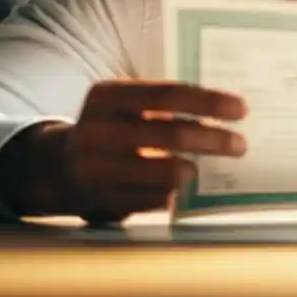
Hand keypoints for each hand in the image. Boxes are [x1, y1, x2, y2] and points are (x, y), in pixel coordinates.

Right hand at [0, 81, 246, 223]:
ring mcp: (98, 170)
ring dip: (196, 171)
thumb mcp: (122, 104)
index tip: (241, 109)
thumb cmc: (109, 128)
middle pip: (172, 135)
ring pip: (167, 173)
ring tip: (207, 169)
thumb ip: (161, 102)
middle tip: (240, 145)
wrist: (55, 166)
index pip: (168, 94)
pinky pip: (156, 199)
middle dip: (214, 140)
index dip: (208, 101)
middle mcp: (98, 131)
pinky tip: (183, 188)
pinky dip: (175, 193)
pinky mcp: (104, 201)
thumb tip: (223, 108)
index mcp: (107, 97)